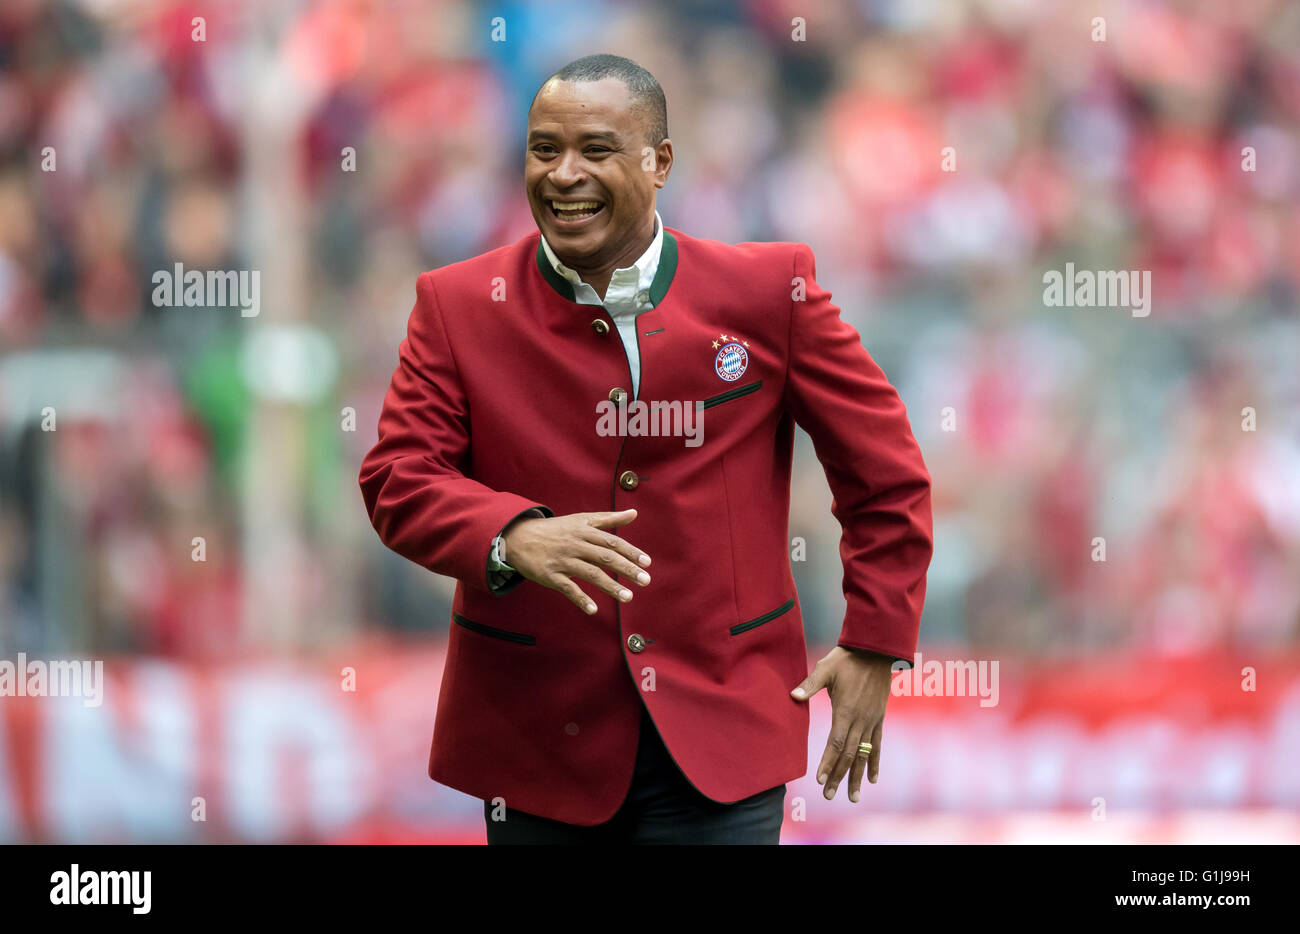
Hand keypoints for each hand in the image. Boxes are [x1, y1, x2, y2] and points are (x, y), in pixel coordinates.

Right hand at [502, 508, 651, 613]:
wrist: (520, 537)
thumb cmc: (556, 529)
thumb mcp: (582, 519)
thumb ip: (609, 518)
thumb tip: (634, 513)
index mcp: (585, 531)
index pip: (612, 541)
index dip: (631, 552)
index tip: (647, 563)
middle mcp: (576, 545)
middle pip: (605, 557)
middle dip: (626, 569)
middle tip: (645, 580)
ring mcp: (563, 560)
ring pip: (590, 573)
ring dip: (610, 586)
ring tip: (628, 597)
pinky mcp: (550, 575)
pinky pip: (568, 588)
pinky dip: (580, 599)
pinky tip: (593, 610)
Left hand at [790, 646, 893, 800]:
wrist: (875, 652)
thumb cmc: (846, 659)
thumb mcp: (826, 669)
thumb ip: (810, 684)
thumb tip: (793, 695)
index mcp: (845, 711)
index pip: (836, 743)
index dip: (829, 762)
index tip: (821, 779)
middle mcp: (860, 720)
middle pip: (849, 754)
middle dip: (839, 776)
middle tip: (829, 795)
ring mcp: (871, 721)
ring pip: (863, 754)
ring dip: (857, 776)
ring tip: (852, 797)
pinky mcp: (878, 719)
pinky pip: (876, 745)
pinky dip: (874, 762)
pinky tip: (872, 779)